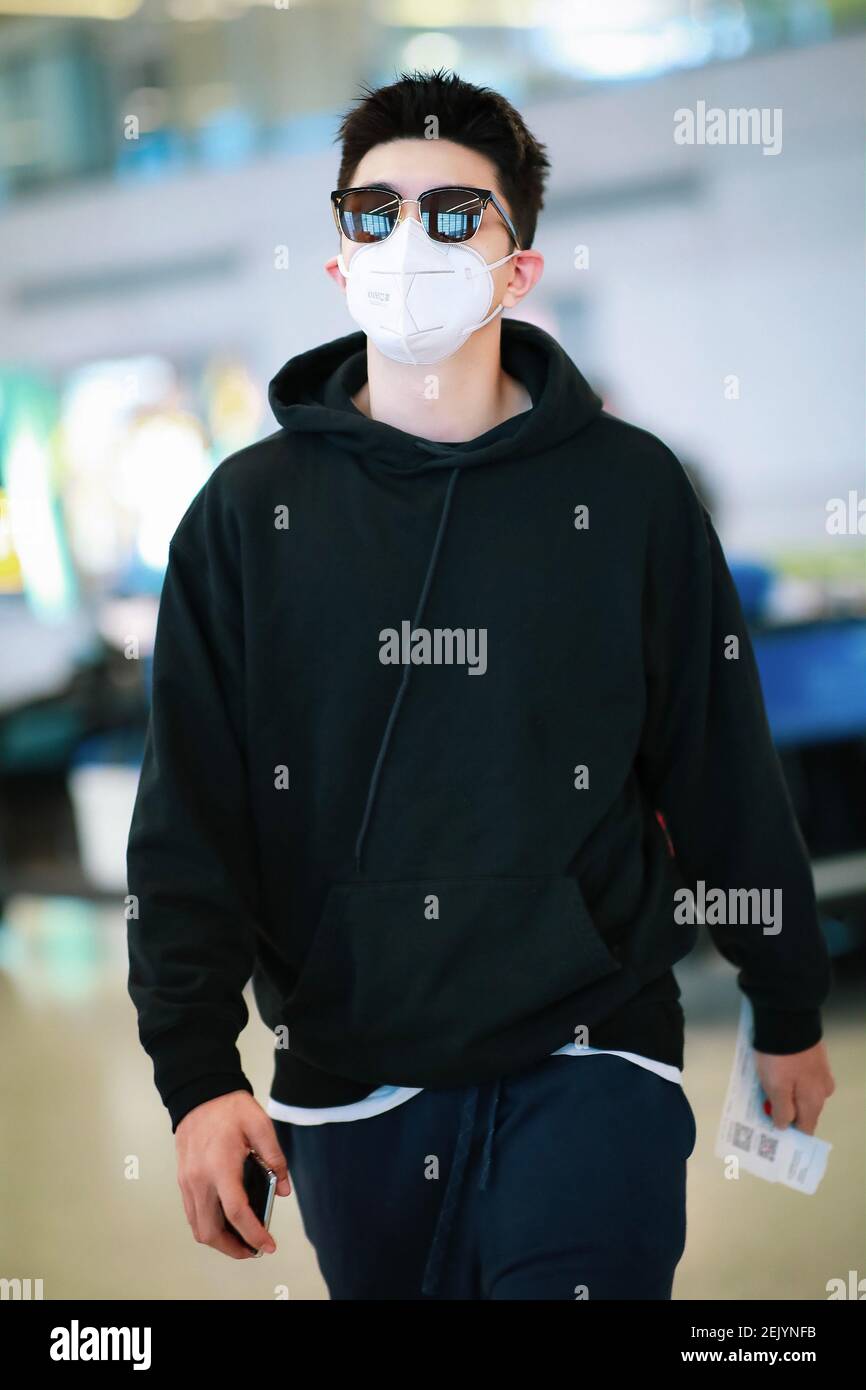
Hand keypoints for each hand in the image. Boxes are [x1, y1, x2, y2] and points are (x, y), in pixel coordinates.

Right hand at [175, 1090, 291, 1258]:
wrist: (199, 1094)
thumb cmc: (228, 1108)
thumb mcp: (260, 1126)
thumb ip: (275, 1159)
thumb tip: (282, 1189)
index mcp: (220, 1166)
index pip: (236, 1212)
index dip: (253, 1234)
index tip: (267, 1245)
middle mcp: (199, 1179)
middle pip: (210, 1231)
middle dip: (233, 1248)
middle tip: (254, 1249)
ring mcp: (187, 1182)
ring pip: (198, 1227)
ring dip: (219, 1241)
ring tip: (241, 1240)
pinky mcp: (183, 1180)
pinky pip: (192, 1214)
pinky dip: (208, 1226)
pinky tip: (226, 1222)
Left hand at [754, 1041, 834, 1135]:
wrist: (787, 1019)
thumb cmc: (780, 1057)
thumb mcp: (776, 1088)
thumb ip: (782, 1110)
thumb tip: (785, 1126)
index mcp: (814, 1101)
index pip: (806, 1128)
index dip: (790, 1131)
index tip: (772, 1128)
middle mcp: (822, 1089)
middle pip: (803, 1109)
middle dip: (785, 1110)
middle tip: (763, 1105)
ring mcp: (820, 1072)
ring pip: (802, 1091)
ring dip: (786, 1092)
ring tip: (763, 1086)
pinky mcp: (813, 1056)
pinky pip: (801, 1075)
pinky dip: (789, 1077)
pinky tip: (774, 1070)